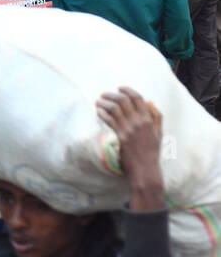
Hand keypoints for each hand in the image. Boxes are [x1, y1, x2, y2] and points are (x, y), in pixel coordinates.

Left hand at [96, 87, 164, 208]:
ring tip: (98, 102)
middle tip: (104, 94)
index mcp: (149, 120)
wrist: (146, 169)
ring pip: (114, 109)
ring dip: (103, 103)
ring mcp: (129, 129)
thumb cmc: (152, 151)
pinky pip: (108, 120)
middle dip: (111, 95)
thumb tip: (150, 101)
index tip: (119, 87)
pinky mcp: (120, 136)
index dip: (128, 90)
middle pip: (123, 101)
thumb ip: (157, 116)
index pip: (138, 98)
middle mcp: (139, 122)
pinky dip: (101, 113)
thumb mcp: (159, 133)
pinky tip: (97, 111)